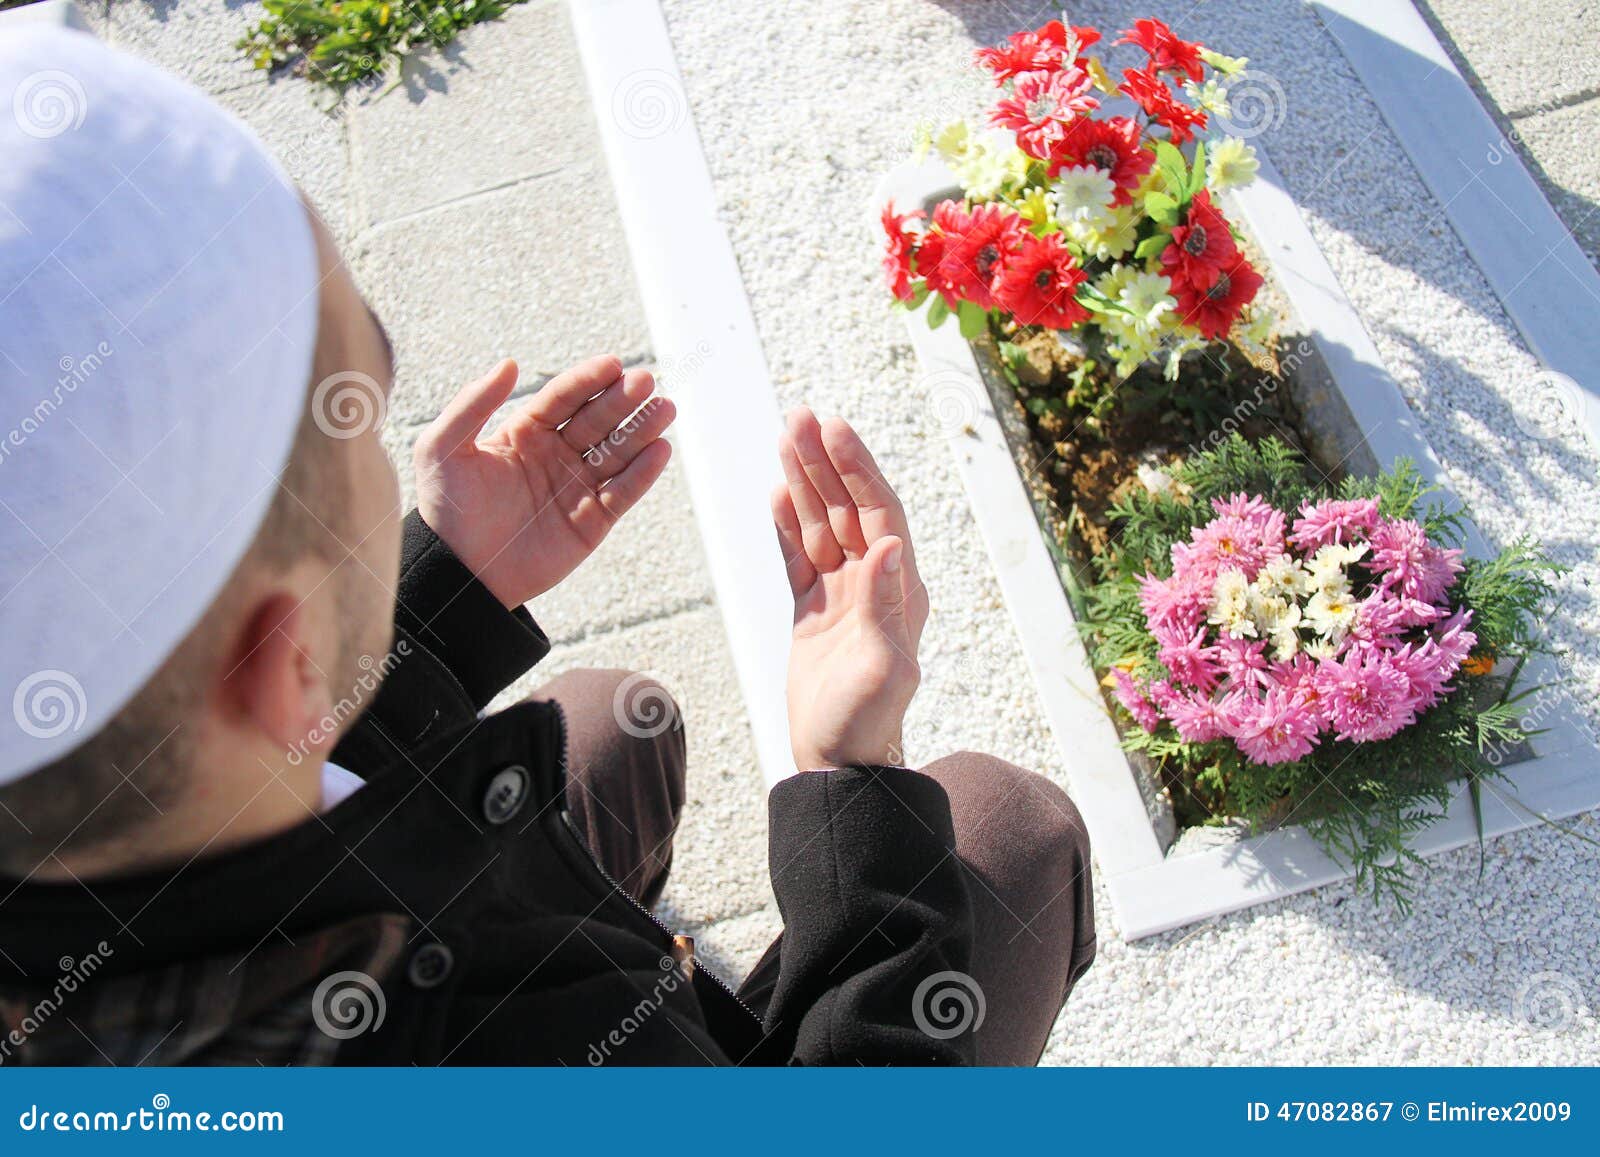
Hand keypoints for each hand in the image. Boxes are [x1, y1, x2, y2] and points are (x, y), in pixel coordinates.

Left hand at [414, 356, 674, 608]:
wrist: (460, 573)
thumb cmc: (445, 509)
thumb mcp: (441, 449)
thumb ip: (471, 404)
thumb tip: (509, 364)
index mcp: (525, 433)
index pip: (562, 398)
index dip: (587, 380)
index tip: (612, 364)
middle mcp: (556, 455)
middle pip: (596, 420)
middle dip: (621, 400)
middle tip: (645, 380)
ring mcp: (577, 487)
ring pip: (617, 452)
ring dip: (642, 429)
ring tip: (665, 408)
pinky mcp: (592, 522)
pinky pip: (622, 493)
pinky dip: (643, 473)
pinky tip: (660, 450)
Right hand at [772, 408, 928, 772]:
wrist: (838, 761)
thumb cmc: (864, 722)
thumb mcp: (880, 666)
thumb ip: (884, 604)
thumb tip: (891, 545)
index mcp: (899, 589)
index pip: (879, 512)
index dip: (856, 469)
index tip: (833, 430)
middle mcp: (876, 583)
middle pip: (849, 506)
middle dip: (825, 461)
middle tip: (799, 417)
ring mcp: (844, 594)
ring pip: (822, 523)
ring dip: (805, 481)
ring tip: (785, 437)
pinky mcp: (815, 610)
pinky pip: (800, 556)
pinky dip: (788, 524)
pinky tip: (777, 493)